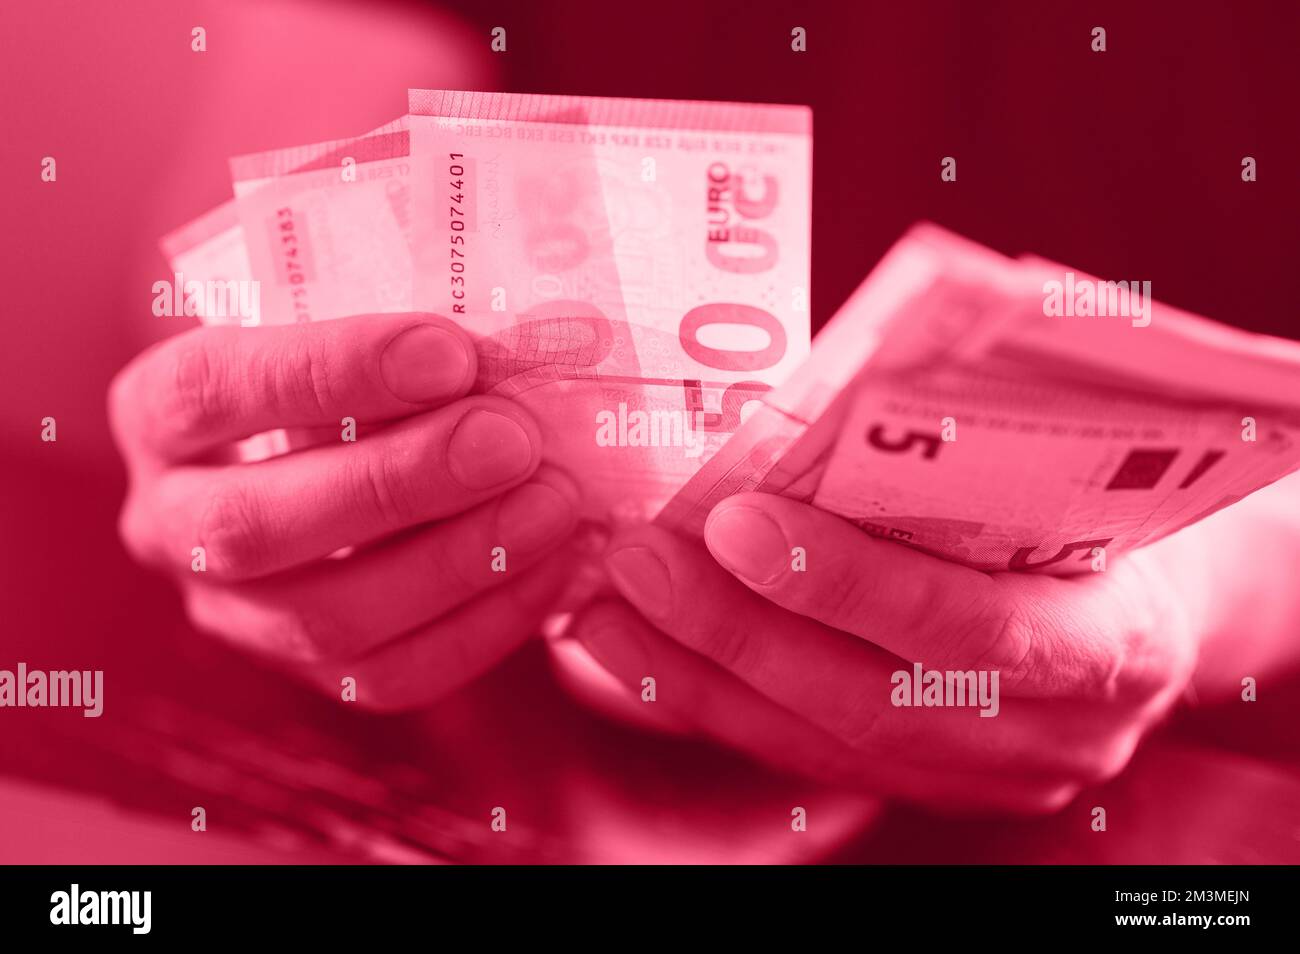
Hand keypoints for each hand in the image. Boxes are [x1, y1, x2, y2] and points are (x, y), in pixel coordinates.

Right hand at [110, 313, 577, 709]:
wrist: (351, 454)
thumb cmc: (356, 372)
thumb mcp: (350, 336)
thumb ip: (399, 345)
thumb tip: (503, 354)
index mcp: (159, 413)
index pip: (215, 390)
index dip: (332, 371)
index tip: (448, 353)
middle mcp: (171, 524)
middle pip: (259, 524)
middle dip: (398, 483)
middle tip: (510, 441)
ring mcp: (236, 614)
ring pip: (328, 618)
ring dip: (454, 561)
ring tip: (553, 502)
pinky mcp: (312, 674)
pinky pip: (394, 675)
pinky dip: (486, 621)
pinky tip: (555, 561)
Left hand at [574, 493, 1198, 813]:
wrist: (1157, 601)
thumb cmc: (1097, 505)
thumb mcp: (1059, 474)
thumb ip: (955, 467)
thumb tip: (796, 424)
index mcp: (1116, 641)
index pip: (968, 626)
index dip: (847, 581)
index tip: (734, 519)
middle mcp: (1057, 737)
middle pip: (868, 703)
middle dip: (735, 632)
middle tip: (636, 560)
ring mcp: (992, 778)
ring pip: (820, 746)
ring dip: (697, 679)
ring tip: (605, 609)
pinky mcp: (932, 787)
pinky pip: (806, 758)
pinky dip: (716, 704)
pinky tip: (640, 655)